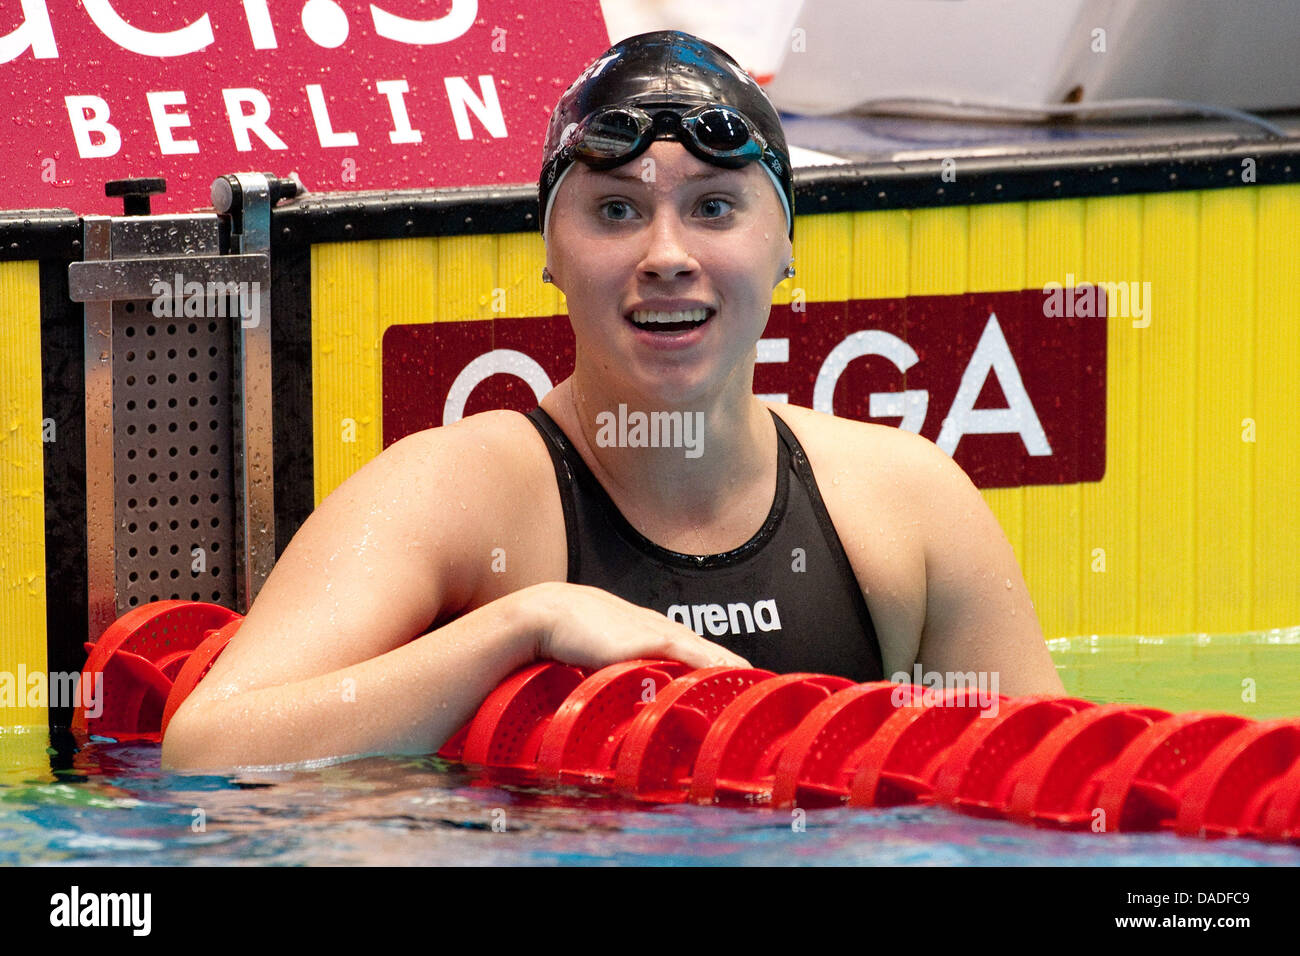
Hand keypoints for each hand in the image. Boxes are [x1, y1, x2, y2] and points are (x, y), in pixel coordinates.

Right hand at [527, 582, 751, 670]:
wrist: (545, 614)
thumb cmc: (564, 633)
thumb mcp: (595, 653)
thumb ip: (611, 669)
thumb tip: (617, 698)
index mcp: (647, 631)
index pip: (693, 649)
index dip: (717, 664)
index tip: (738, 679)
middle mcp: (658, 629)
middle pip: (708, 649)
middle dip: (733, 667)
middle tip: (760, 684)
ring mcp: (655, 633)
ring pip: (706, 651)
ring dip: (729, 668)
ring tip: (755, 682)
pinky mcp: (649, 640)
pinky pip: (692, 654)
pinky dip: (714, 664)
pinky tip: (733, 674)